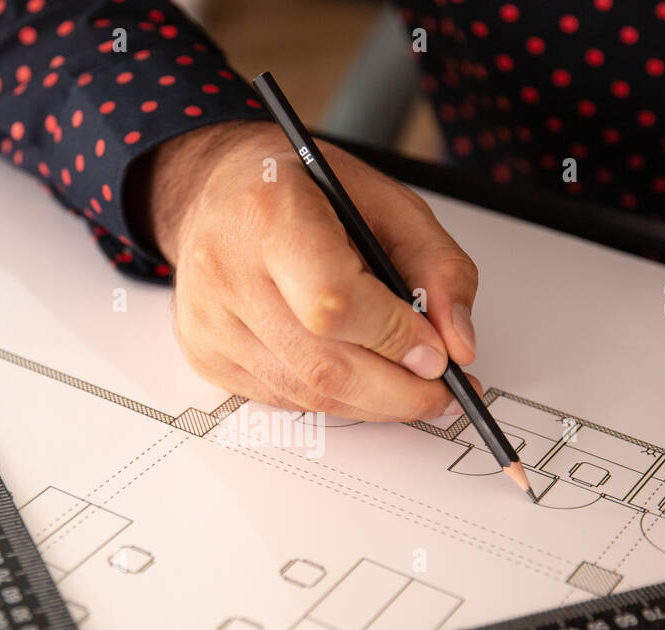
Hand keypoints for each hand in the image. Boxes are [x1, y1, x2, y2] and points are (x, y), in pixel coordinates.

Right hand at [134, 120, 480, 420]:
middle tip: (441, 392)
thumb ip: (437, 268)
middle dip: (398, 391)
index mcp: (268, 215)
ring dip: (372, 403)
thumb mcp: (386, 203)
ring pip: (307, 393)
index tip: (437, 354)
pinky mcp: (205, 355)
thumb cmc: (301, 191)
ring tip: (410, 388)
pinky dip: (334, 398)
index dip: (393, 338)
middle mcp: (226, 271)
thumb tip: (458, 346)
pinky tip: (359, 378)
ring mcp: (209, 320)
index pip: (334, 302)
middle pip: (324, 365)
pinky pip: (284, 399)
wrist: (217, 191)